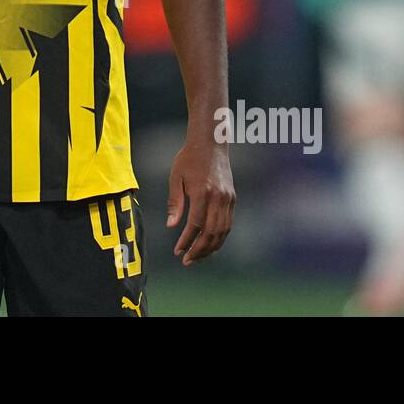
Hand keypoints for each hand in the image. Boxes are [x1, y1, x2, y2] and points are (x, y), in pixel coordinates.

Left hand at [167, 140, 234, 265]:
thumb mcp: (176, 177)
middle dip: (199, 250)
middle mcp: (218, 198)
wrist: (211, 143)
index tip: (177, 251)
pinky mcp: (232, 198)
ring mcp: (228, 199)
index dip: (186, 241)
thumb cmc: (189, 158)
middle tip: (187, 261)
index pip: (195, 225)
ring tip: (198, 257)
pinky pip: (227, 224)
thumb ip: (175, 202)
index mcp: (202, 192)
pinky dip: (219, 237)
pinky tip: (209, 244)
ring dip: (210, 248)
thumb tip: (171, 226)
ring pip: (222, 231)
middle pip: (211, 233)